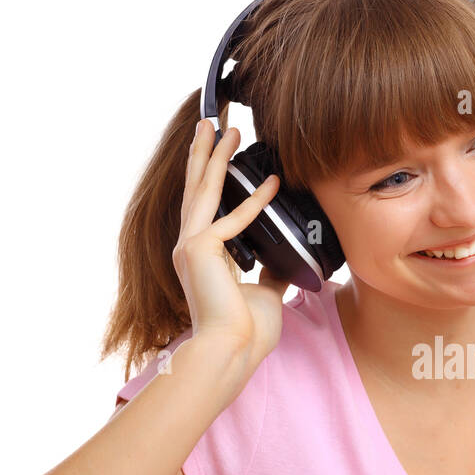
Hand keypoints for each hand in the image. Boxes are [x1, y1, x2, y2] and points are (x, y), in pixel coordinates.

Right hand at [174, 119, 289, 368]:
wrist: (233, 352)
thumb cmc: (247, 332)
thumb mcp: (265, 293)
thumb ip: (271, 272)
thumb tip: (285, 259)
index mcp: (200, 257)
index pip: (205, 208)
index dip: (210, 178)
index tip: (219, 154)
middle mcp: (190, 248)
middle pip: (195, 189)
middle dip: (204, 153)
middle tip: (213, 122)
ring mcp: (191, 248)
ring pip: (203, 191)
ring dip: (216, 157)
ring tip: (228, 128)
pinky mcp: (201, 251)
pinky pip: (233, 219)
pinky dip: (255, 201)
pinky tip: (274, 182)